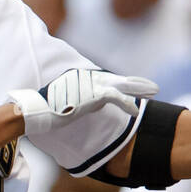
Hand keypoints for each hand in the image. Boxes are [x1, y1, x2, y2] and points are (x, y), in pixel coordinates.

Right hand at [6, 68, 157, 136]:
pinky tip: (136, 111)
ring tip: (155, 93)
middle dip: (136, 83)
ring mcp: (90, 85)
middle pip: (117, 80)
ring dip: (139, 89)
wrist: (35, 111)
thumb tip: (88, 109)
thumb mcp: (64, 105)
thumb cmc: (44, 111)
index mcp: (81, 81)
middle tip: (153, 88)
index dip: (123, 85)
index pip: (106, 82)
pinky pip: (115, 97)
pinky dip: (127, 104)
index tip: (136, 87)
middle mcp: (87, 79)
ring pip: (120, 85)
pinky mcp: (91, 95)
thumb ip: (78, 104)